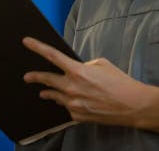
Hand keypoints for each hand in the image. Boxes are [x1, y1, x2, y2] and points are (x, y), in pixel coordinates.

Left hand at [21, 36, 151, 127]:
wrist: (132, 106)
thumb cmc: (120, 83)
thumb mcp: (102, 64)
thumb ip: (85, 66)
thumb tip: (76, 71)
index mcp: (78, 71)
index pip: (52, 56)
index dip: (37, 47)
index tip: (27, 42)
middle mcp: (72, 88)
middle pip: (46, 80)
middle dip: (35, 77)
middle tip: (27, 76)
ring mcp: (73, 104)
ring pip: (54, 96)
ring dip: (49, 92)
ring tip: (43, 91)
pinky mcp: (77, 116)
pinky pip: (67, 107)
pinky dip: (68, 103)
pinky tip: (72, 101)